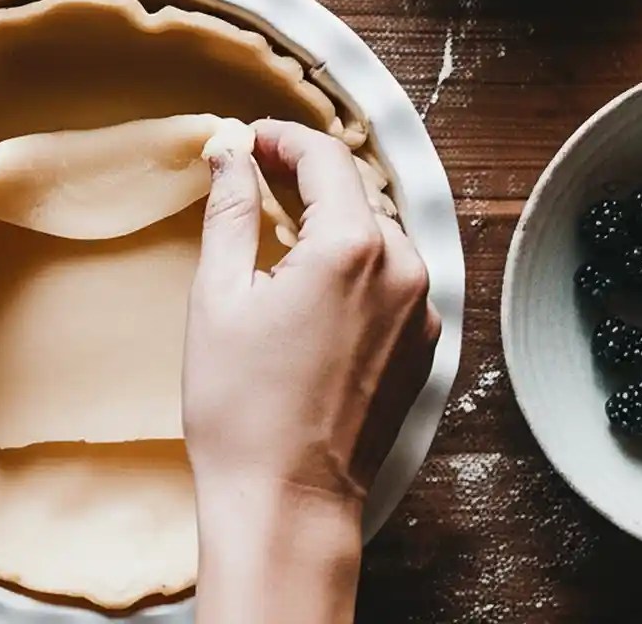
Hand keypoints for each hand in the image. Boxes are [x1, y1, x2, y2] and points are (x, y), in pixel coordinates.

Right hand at [184, 120, 438, 623]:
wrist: (286, 501)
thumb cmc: (242, 409)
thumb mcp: (218, 296)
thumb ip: (229, 210)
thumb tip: (228, 152)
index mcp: (353, 248)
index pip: (325, 159)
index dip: (282, 139)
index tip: (249, 141)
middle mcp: (403, 271)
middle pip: (356, 194)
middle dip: (305, 180)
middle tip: (253, 180)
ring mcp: (422, 313)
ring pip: (377, 237)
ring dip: (332, 223)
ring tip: (277, 236)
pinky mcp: (423, 348)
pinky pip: (392, 281)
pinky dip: (355, 268)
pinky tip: (311, 291)